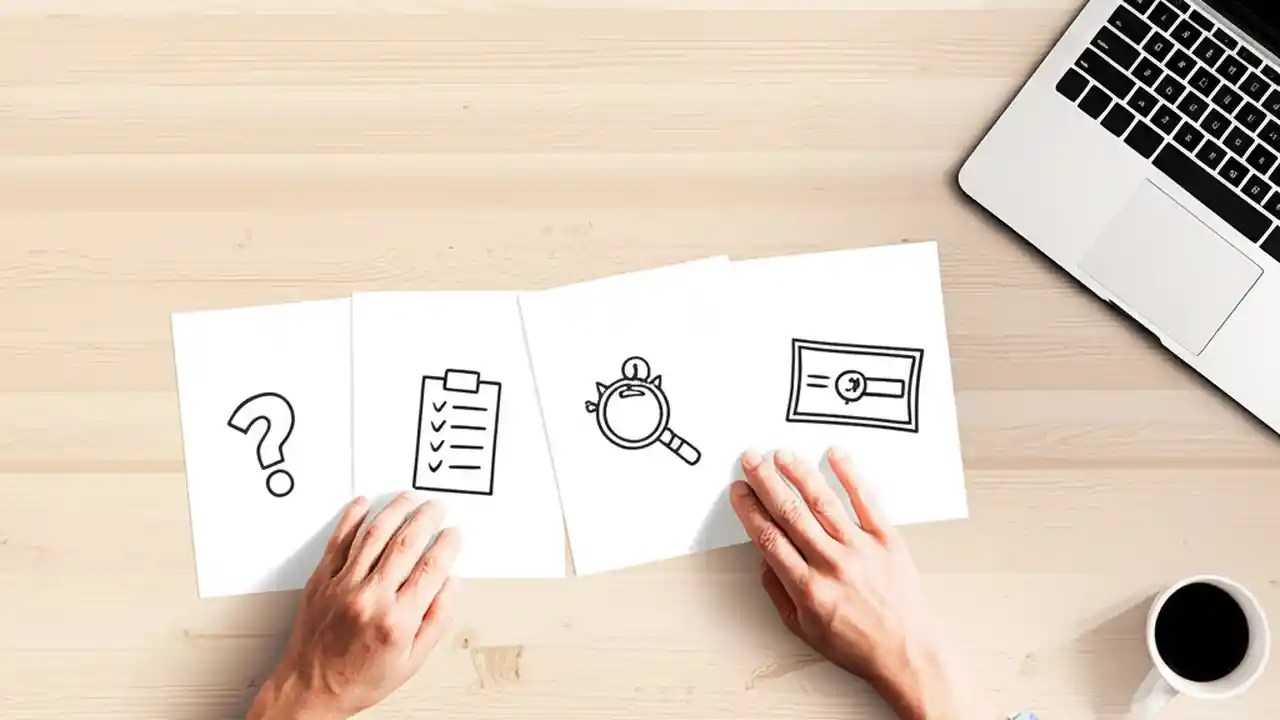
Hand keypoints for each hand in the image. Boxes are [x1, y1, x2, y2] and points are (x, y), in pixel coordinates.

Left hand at [248, 493, 461, 719]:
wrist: (311, 689)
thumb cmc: (360, 679)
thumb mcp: (413, 661)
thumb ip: (437, 619)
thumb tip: (451, 583)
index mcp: (398, 620)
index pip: (432, 567)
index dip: (448, 544)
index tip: (454, 534)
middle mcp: (370, 598)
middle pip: (406, 542)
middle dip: (426, 518)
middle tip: (436, 507)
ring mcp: (343, 585)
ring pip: (374, 534)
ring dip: (395, 509)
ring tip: (409, 498)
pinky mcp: (322, 580)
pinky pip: (339, 541)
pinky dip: (352, 518)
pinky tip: (364, 504)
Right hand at [730, 448, 992, 719]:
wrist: (908, 655)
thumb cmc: (858, 646)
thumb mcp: (804, 629)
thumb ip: (779, 593)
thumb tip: (764, 558)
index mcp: (808, 588)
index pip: (769, 538)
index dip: (750, 511)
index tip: (739, 493)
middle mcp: (832, 564)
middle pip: (790, 513)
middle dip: (766, 482)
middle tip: (751, 460)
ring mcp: (861, 549)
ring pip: (823, 502)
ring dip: (799, 473)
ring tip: (782, 454)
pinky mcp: (888, 540)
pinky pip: (867, 500)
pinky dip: (850, 475)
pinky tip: (835, 456)